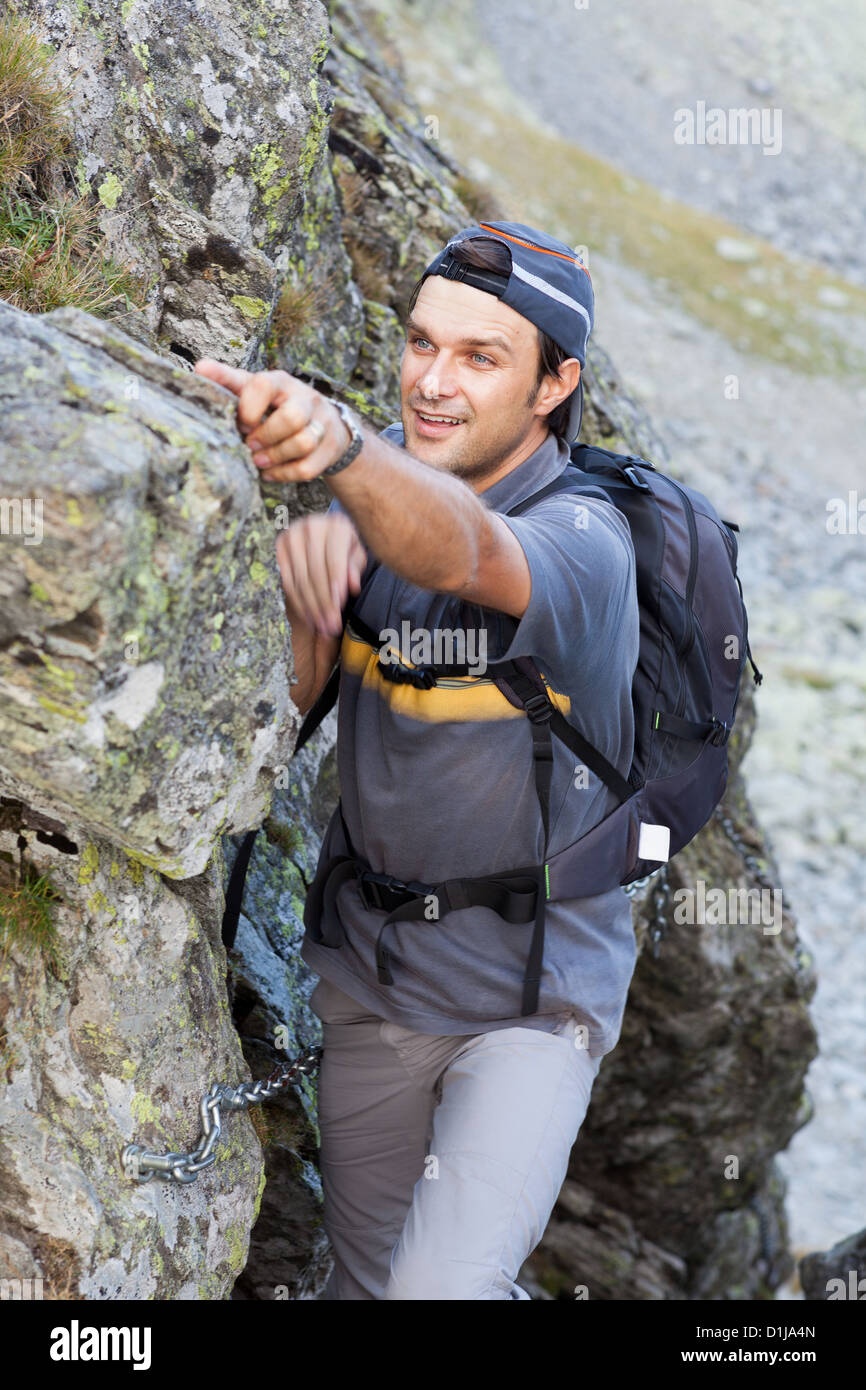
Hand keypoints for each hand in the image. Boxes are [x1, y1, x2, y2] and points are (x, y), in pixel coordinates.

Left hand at [192, 359, 353, 483]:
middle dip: (267, 437)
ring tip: (258, 462)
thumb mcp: (255, 390)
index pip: (265, 385)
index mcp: (281, 382)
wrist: (326, 424)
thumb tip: (200, 368)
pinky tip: (270, 473)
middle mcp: (305, 399)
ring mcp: (321, 424)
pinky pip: (308, 468)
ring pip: (304, 443)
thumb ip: (229, 381)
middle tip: (250, 446)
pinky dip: (285, 474)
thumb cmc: (278, 405)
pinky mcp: (329, 448)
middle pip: (292, 418)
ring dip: (276, 457)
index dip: (249, 408)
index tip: (241, 423)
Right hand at [275, 512, 366, 636]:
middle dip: (324, 602)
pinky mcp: (279, 547)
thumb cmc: (345, 548)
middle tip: (332, 625)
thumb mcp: (356, 556)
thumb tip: (352, 587)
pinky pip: (287, 580)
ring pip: (300, 579)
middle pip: (316, 572)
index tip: (339, 606)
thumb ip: (355, 569)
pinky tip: (308, 617)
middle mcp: (312, 526)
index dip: (336, 584)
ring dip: (311, 607)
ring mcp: (292, 535)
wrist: (324, 534)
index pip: (334, 560)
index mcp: (337, 525)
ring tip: (321, 626)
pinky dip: (298, 602)